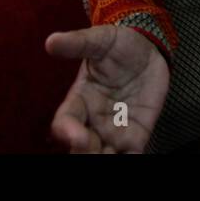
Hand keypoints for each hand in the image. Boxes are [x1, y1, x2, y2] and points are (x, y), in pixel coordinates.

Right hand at [46, 26, 169, 153]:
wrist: (149, 50)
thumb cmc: (119, 45)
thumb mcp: (100, 39)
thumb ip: (78, 43)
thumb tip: (51, 41)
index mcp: (79, 100)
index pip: (65, 122)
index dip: (67, 132)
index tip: (77, 137)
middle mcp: (93, 122)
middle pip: (81, 148)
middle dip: (84, 154)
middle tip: (95, 151)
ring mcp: (114, 131)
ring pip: (104, 156)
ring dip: (105, 161)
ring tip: (112, 158)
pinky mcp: (137, 136)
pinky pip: (131, 156)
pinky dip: (130, 161)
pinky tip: (133, 158)